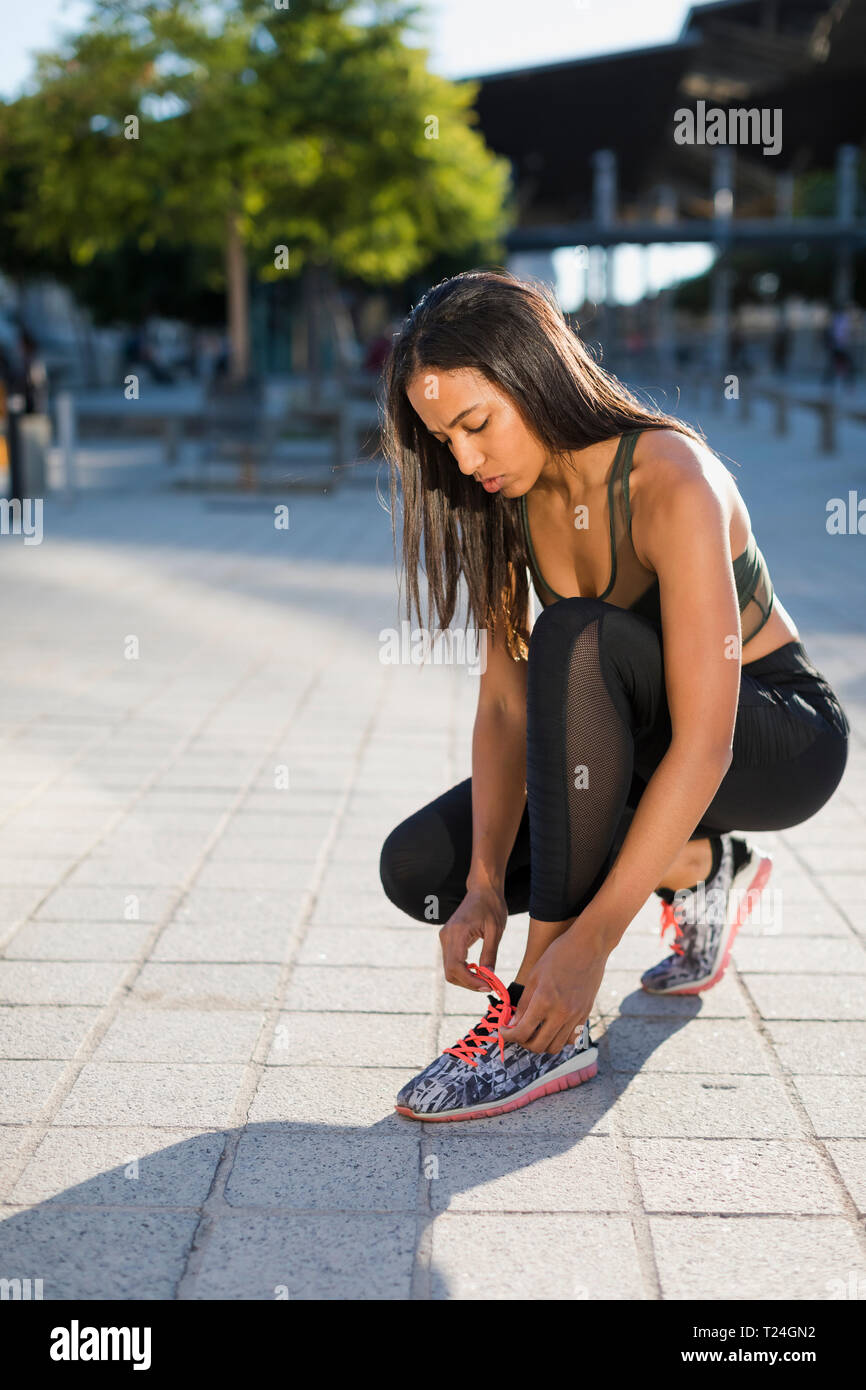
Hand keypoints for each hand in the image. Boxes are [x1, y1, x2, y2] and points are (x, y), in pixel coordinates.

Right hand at [439, 885, 507, 991]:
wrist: (483, 890)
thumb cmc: (491, 906)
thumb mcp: (495, 931)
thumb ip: (490, 955)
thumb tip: (489, 977)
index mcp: (457, 932)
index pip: (456, 966)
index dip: (470, 981)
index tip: (487, 986)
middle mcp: (446, 936)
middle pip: (450, 972)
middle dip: (468, 983)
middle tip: (488, 985)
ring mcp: (445, 937)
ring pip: (450, 969)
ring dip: (466, 978)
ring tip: (485, 979)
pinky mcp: (448, 939)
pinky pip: (451, 961)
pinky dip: (463, 970)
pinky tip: (478, 970)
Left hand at [499, 931, 607, 1053]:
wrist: (589, 945)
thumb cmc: (559, 954)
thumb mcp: (534, 975)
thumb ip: (524, 1003)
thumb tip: (513, 1023)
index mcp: (544, 1001)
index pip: (522, 1032)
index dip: (508, 1036)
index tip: (503, 1031)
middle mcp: (561, 1013)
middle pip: (538, 1046)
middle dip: (522, 1043)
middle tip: (516, 1032)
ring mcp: (576, 1016)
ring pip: (555, 1047)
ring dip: (540, 1044)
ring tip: (533, 1031)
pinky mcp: (585, 1015)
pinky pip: (570, 1039)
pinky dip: (558, 1039)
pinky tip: (551, 1028)